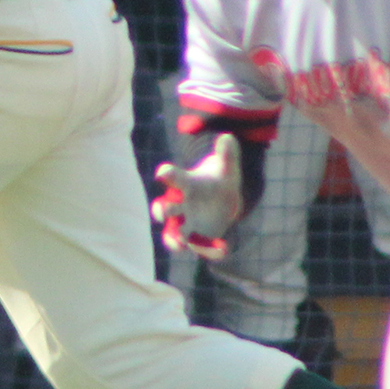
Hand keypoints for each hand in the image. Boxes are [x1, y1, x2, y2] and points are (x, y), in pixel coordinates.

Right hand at [151, 133, 241, 259]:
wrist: (224, 199)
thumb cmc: (220, 179)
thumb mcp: (227, 167)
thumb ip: (227, 154)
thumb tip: (228, 138)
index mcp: (186, 185)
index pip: (173, 178)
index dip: (167, 174)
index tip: (162, 173)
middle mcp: (180, 205)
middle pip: (165, 209)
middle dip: (162, 210)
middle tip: (163, 211)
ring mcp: (186, 223)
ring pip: (172, 234)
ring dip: (173, 240)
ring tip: (180, 244)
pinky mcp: (198, 237)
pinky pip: (199, 246)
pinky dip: (209, 250)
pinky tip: (224, 249)